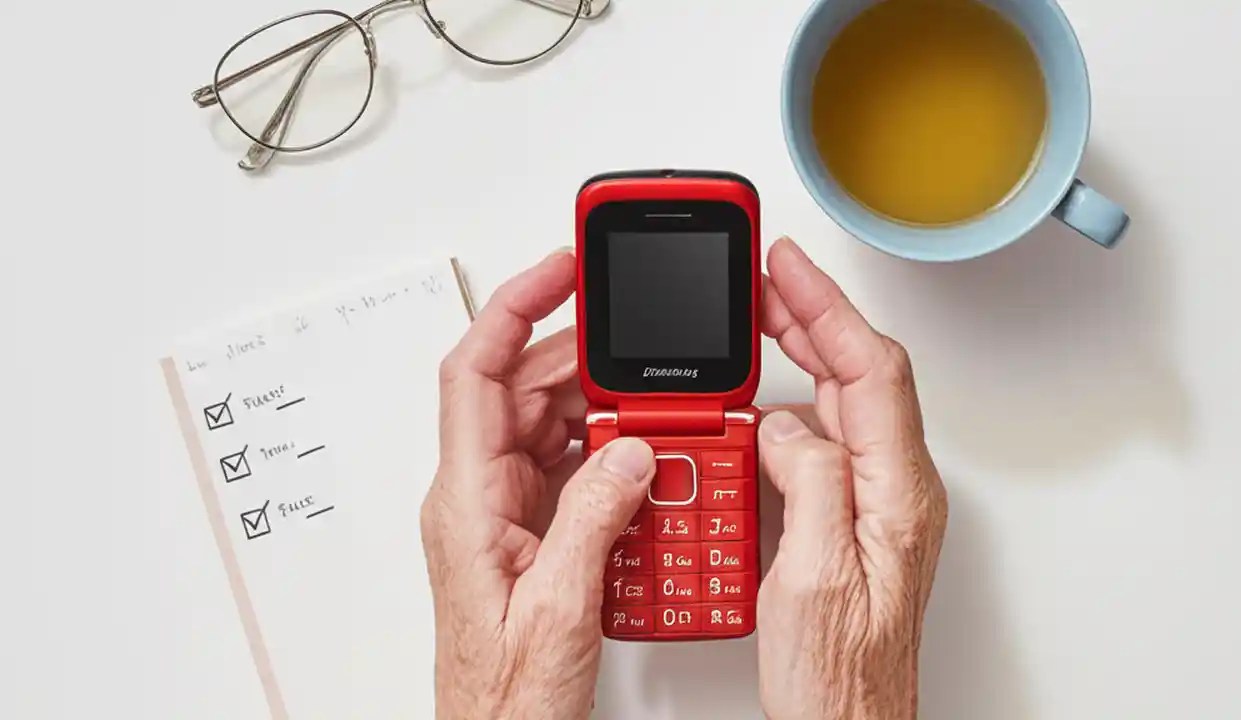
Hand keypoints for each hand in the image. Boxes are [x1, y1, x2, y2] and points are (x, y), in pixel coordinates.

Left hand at [421, 250, 656, 719]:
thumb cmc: (505, 694)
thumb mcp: (559, 606)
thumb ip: (594, 519)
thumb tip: (629, 451)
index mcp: (467, 502)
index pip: (474, 375)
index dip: (512, 308)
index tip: (559, 269)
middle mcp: (478, 495)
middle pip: (519, 387)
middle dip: (576, 352)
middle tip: (632, 333)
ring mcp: (503, 510)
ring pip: (546, 421)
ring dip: (598, 400)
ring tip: (650, 394)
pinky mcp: (528, 529)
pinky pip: (564, 460)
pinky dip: (604, 443)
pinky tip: (640, 445)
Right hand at [756, 238, 947, 719]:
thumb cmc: (841, 678)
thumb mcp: (813, 577)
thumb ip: (811, 484)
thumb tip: (789, 425)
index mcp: (899, 494)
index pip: (872, 372)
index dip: (829, 309)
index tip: (790, 267)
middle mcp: (898, 491)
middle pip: (861, 375)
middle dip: (812, 316)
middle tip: (766, 277)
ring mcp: (879, 504)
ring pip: (843, 404)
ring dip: (802, 356)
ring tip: (759, 322)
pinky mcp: (855, 520)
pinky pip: (827, 443)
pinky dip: (792, 406)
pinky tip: (762, 403)